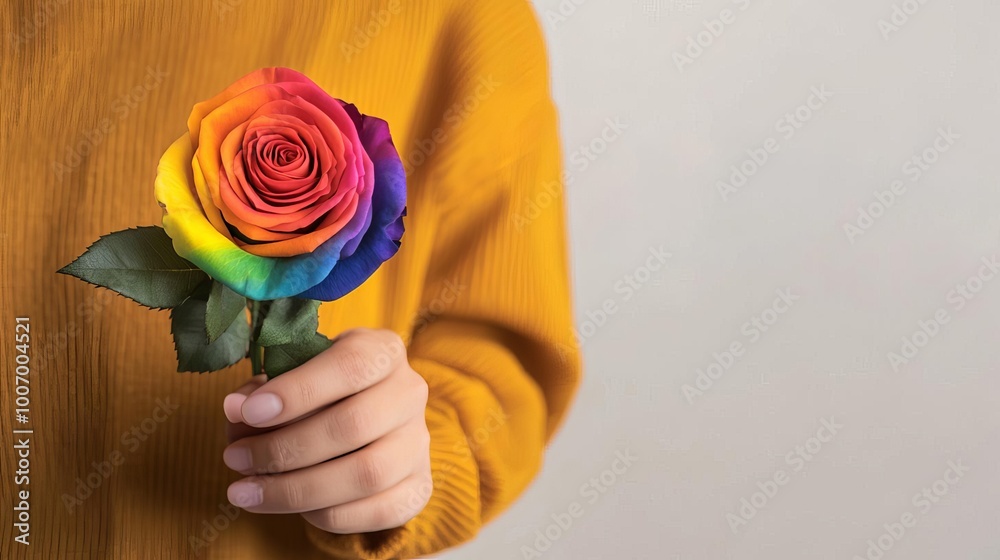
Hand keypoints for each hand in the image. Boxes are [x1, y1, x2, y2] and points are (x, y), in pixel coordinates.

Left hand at [221, 328, 431, 533]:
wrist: (368, 420)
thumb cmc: (321, 391)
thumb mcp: (294, 375)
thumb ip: (264, 391)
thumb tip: (235, 409)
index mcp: (383, 351)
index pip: (350, 366)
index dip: (298, 391)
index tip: (248, 412)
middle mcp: (410, 394)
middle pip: (355, 425)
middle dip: (284, 448)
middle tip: (235, 458)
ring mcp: (419, 443)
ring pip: (367, 474)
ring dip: (297, 489)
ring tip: (246, 491)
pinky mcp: (420, 487)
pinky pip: (377, 511)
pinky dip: (326, 515)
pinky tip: (289, 507)